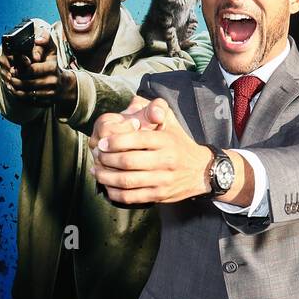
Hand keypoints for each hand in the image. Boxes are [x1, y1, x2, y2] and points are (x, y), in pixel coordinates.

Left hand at [0, 28, 76, 112]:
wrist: (64, 86)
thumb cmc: (53, 65)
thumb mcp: (52, 49)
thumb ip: (46, 39)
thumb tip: (37, 39)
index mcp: (53, 67)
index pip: (31, 69)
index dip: (20, 69)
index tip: (12, 68)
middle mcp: (53, 81)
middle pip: (28, 82)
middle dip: (16, 80)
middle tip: (9, 77)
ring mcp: (51, 94)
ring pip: (28, 93)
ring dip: (16, 89)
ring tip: (10, 84)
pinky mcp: (47, 103)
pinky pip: (31, 101)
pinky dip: (21, 97)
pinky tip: (16, 92)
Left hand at [89, 97, 212, 204]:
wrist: (202, 170)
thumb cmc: (180, 144)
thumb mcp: (172, 123)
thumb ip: (154, 110)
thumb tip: (136, 101)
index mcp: (164, 140)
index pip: (134, 139)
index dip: (113, 142)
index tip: (102, 142)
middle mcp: (165, 160)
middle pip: (127, 161)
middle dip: (106, 159)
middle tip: (97, 156)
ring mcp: (162, 179)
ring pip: (127, 181)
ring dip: (107, 177)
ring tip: (97, 171)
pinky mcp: (160, 195)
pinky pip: (132, 197)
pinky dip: (116, 193)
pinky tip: (108, 187)